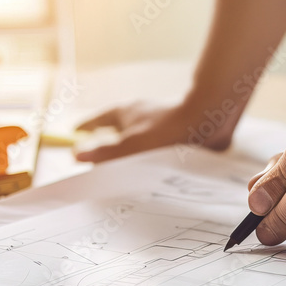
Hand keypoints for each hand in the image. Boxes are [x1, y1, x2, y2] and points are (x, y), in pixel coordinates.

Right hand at [74, 101, 232, 162]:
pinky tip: (153, 173)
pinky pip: (157, 147)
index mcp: (125, 112)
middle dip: (108, 143)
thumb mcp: (129, 146)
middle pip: (118, 130)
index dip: (86, 128)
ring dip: (131, 154)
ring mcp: (160, 122)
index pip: (98, 120)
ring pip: (139, 139)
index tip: (76, 133)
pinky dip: (150, 158)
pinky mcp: (178, 132)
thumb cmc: (168, 131)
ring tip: (125, 173)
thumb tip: (76, 155)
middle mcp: (142, 115)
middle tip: (99, 160)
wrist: (209, 120)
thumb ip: (103, 153)